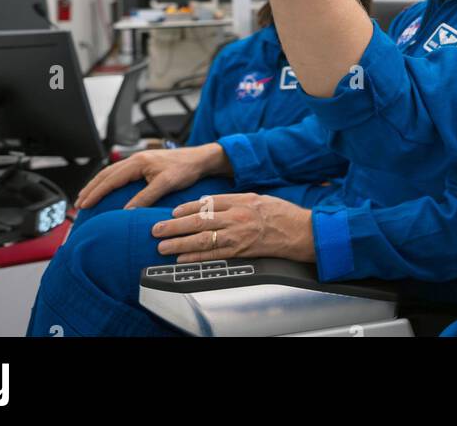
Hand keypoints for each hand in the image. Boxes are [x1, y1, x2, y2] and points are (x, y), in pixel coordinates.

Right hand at [74, 144, 230, 210]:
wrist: (200, 159)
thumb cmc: (186, 169)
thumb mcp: (166, 184)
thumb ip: (146, 197)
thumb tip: (127, 211)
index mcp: (138, 162)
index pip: (110, 179)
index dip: (95, 192)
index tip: (84, 204)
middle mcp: (136, 159)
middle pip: (106, 175)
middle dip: (90, 189)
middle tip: (78, 204)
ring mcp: (139, 161)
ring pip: (111, 173)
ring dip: (97, 185)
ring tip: (86, 197)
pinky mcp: (144, 165)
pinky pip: (120, 173)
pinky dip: (109, 182)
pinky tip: (107, 190)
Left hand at [153, 193, 315, 263]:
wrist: (299, 231)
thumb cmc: (281, 213)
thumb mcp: (257, 197)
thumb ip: (233, 200)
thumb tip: (210, 204)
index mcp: (239, 201)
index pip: (206, 203)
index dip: (186, 208)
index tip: (172, 212)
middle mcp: (236, 217)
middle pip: (198, 221)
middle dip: (174, 226)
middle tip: (157, 229)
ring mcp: (237, 235)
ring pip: (201, 239)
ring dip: (179, 243)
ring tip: (163, 246)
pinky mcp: (241, 251)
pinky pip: (213, 255)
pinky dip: (195, 257)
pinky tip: (182, 258)